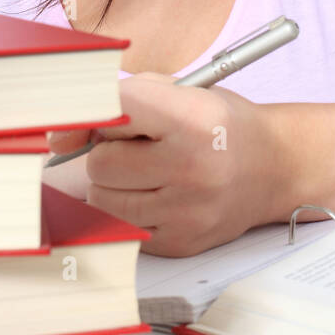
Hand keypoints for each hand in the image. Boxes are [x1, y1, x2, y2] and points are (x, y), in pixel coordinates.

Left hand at [48, 73, 283, 256]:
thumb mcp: (183, 92)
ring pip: (103, 199)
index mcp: (193, 120)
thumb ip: (121, 100)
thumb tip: (58, 139)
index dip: (100, 114)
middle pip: (101, 163)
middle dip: (109, 153)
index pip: (115, 111)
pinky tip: (158, 195)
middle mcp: (192, 167)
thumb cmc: (221, 125)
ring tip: (146, 172)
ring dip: (114, 184)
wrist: (276, 167)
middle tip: (139, 148)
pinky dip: (130, 210)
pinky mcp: (181, 242)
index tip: (100, 119)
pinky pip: (123, 227)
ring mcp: (187, 211)